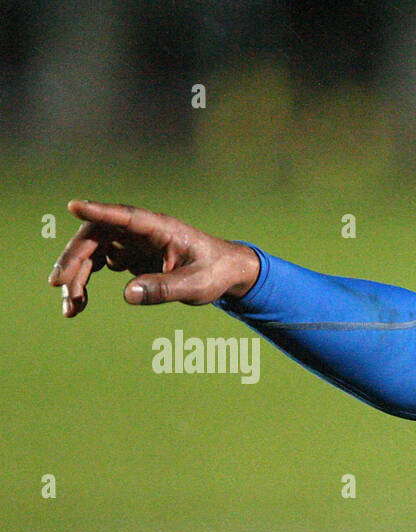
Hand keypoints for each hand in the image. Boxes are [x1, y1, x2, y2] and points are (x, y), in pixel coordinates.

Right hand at [47, 200, 260, 317]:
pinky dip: (85, 282)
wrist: (224, 273)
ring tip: (71, 308)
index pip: (126, 216)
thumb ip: (164, 288)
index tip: (74, 207)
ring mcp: (131, 242)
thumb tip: (127, 294)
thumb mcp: (195, 285)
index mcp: (161, 228)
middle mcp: (140, 231)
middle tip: (59, 284)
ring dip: (76, 277)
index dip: (100, 212)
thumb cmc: (214, 272)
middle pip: (97, 236)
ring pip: (92, 252)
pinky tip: (79, 304)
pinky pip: (98, 264)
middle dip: (75, 259)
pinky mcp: (127, 255)